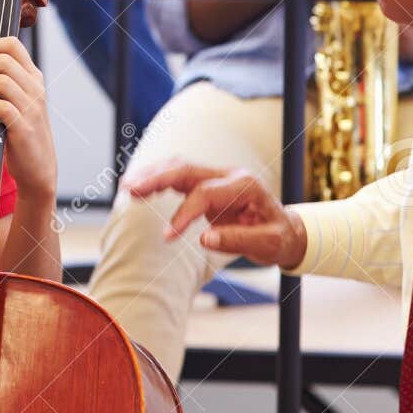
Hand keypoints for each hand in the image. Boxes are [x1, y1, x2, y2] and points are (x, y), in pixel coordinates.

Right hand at [122, 160, 305, 267]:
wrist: (285, 229)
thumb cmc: (277, 237)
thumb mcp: (267, 245)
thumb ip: (237, 241)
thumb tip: (203, 240)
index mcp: (245, 185)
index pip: (205, 194)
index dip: (183, 214)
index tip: (166, 237)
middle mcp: (228, 174)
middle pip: (186, 169)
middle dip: (156, 179)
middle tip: (129, 191)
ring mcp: (217, 176)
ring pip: (179, 167)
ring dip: (152, 175)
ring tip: (127, 187)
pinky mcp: (207, 182)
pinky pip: (178, 175)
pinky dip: (157, 178)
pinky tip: (139, 186)